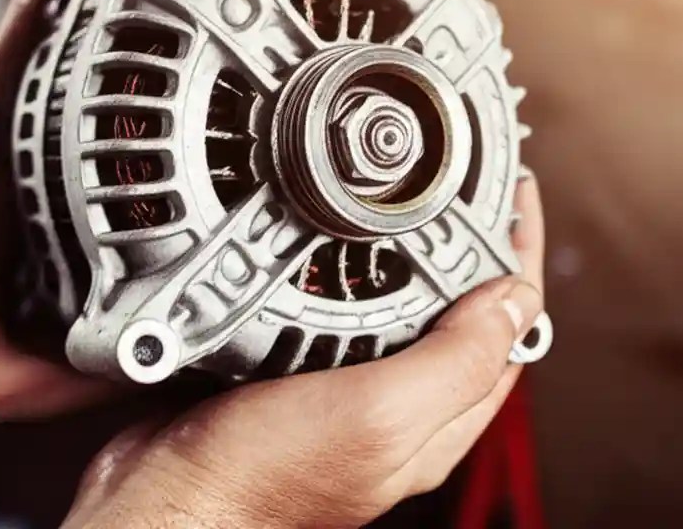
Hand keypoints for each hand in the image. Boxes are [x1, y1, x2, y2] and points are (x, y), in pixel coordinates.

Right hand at [62, 176, 546, 528]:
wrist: (164, 492)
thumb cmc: (264, 478)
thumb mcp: (378, 416)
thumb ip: (454, 361)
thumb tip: (514, 300)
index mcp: (435, 426)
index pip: (508, 331)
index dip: (517, 260)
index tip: (514, 200)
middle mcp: (395, 410)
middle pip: (459, 317)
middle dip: (469, 250)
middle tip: (465, 189)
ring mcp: (340, 389)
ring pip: (395, 310)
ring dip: (406, 255)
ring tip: (409, 204)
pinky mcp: (287, 370)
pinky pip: (331, 312)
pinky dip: (340, 273)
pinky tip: (327, 246)